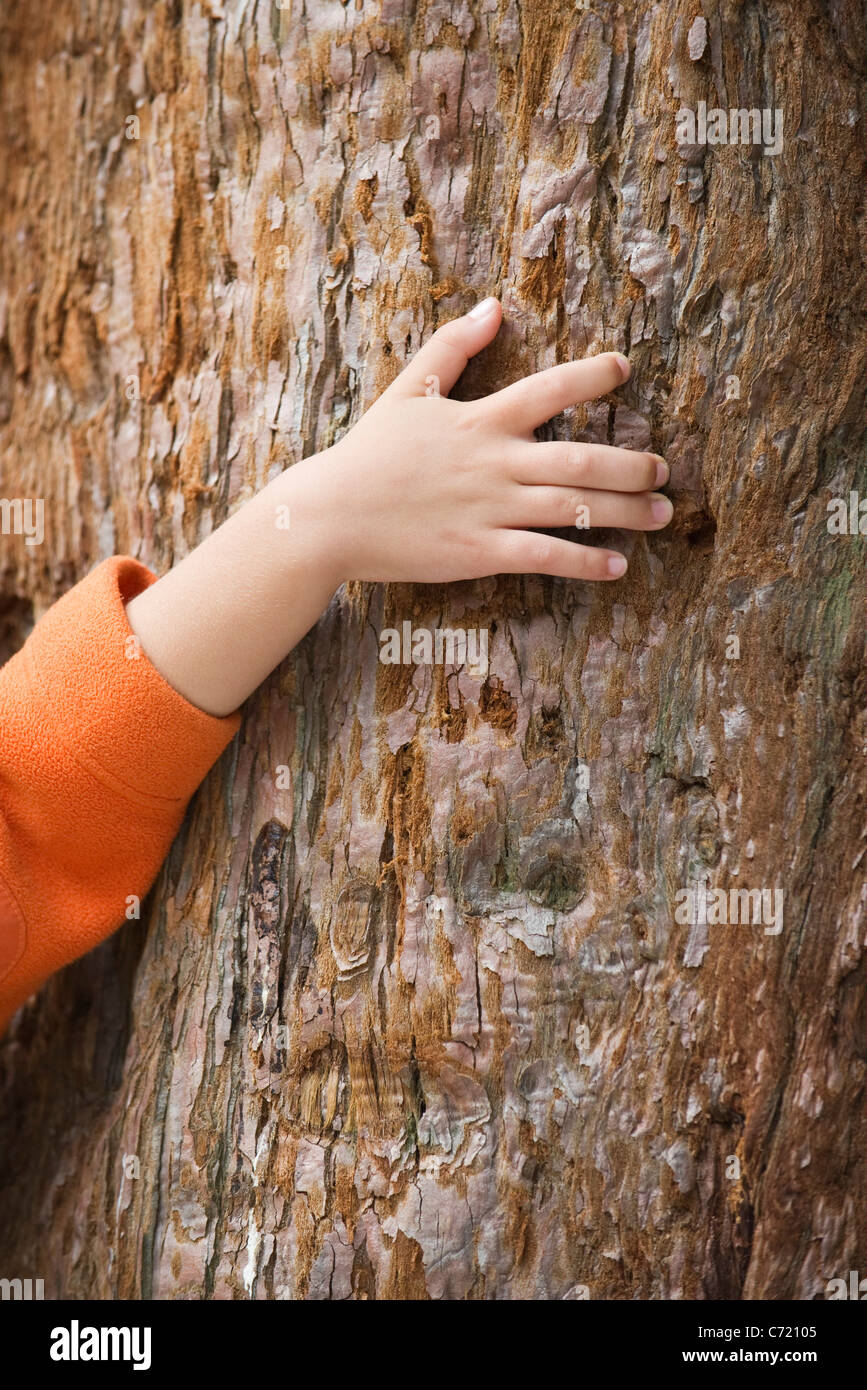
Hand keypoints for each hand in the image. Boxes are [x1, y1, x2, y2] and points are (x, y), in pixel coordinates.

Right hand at [312, 296, 670, 584]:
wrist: (330, 517)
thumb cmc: (368, 455)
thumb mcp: (407, 391)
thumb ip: (452, 347)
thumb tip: (492, 306)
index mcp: (479, 419)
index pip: (548, 389)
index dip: (591, 376)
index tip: (625, 369)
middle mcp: (494, 463)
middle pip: (579, 458)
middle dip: (630, 465)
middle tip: (664, 470)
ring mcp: (489, 509)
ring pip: (572, 507)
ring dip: (625, 512)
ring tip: (662, 515)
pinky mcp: (479, 552)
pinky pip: (544, 556)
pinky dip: (585, 562)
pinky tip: (618, 567)